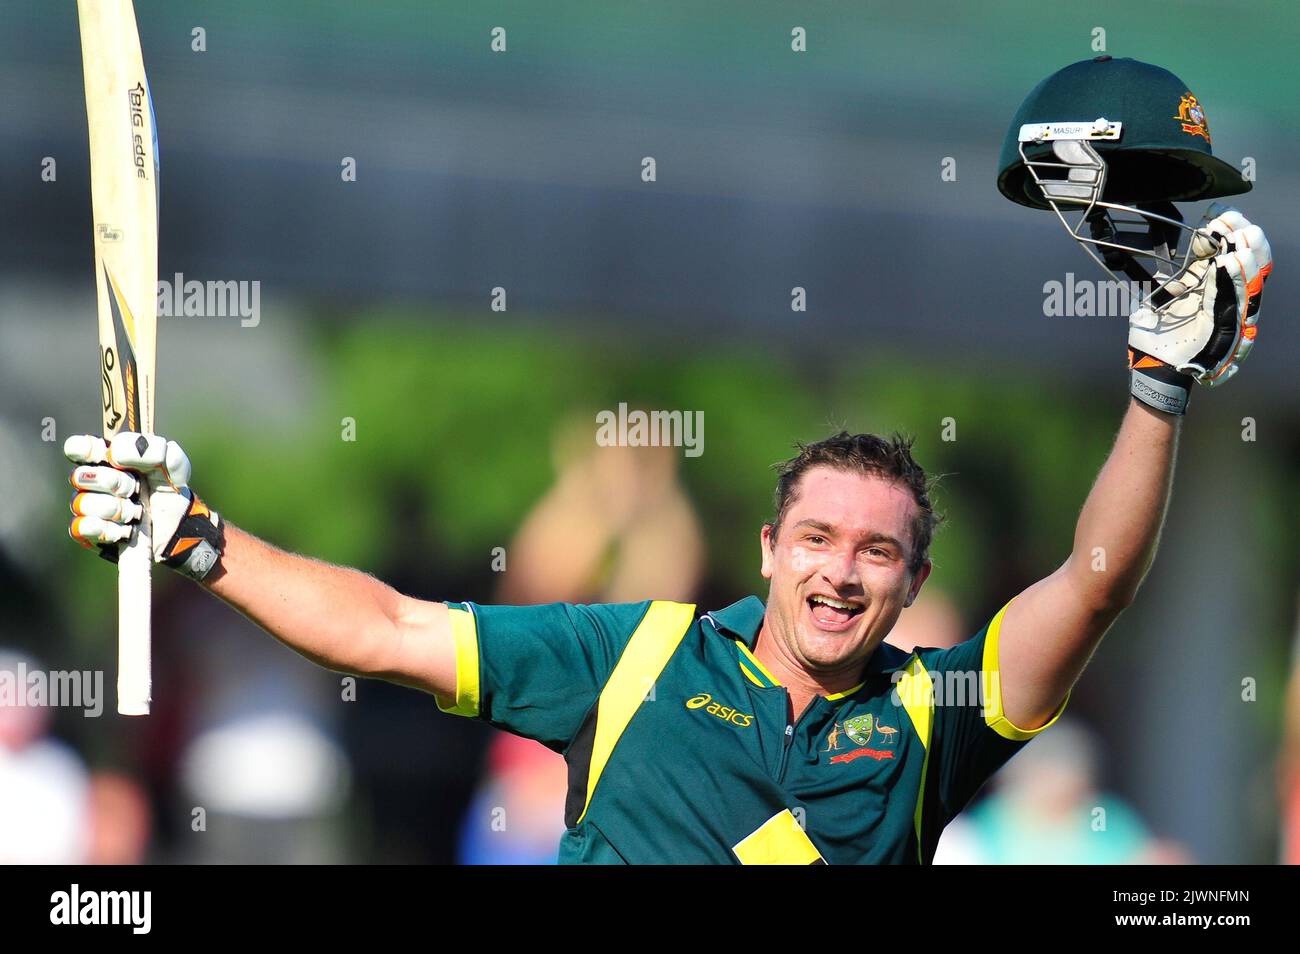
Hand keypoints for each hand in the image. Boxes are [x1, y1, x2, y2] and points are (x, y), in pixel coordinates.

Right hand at [65, 432, 224, 580]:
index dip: (83, 448)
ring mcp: (88, 507)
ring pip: (83, 502)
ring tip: (136, 513)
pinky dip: (110, 529)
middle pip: (80, 475)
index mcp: (109, 459)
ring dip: (119, 509)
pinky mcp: (88, 533)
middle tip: (136, 490)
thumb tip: (115, 450)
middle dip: (117, 483)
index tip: (108, 456)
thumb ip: (153, 448)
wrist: (177, 529)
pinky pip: (85, 526)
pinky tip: (126, 530)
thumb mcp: (173, 465)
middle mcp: (92, 481)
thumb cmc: (169, 492)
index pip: (78, 447)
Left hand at [1128, 205, 1272, 414]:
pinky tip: (1231, 263)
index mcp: (1197, 283)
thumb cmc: (1150, 341)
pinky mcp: (1228, 323)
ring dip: (1245, 254)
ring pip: (1247, 274)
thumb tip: (1127, 260)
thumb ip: (1147, 284)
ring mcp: (1224, 306)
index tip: (1212, 214)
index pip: (1215, 249)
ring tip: (1240, 237)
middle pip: (1240, 256)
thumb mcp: (1146, 305)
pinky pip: (1238, 298)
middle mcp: (1215, 291)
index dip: (1218, 230)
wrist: (1154, 370)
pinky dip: (1237, 280)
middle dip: (1238, 235)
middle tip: (1230, 221)